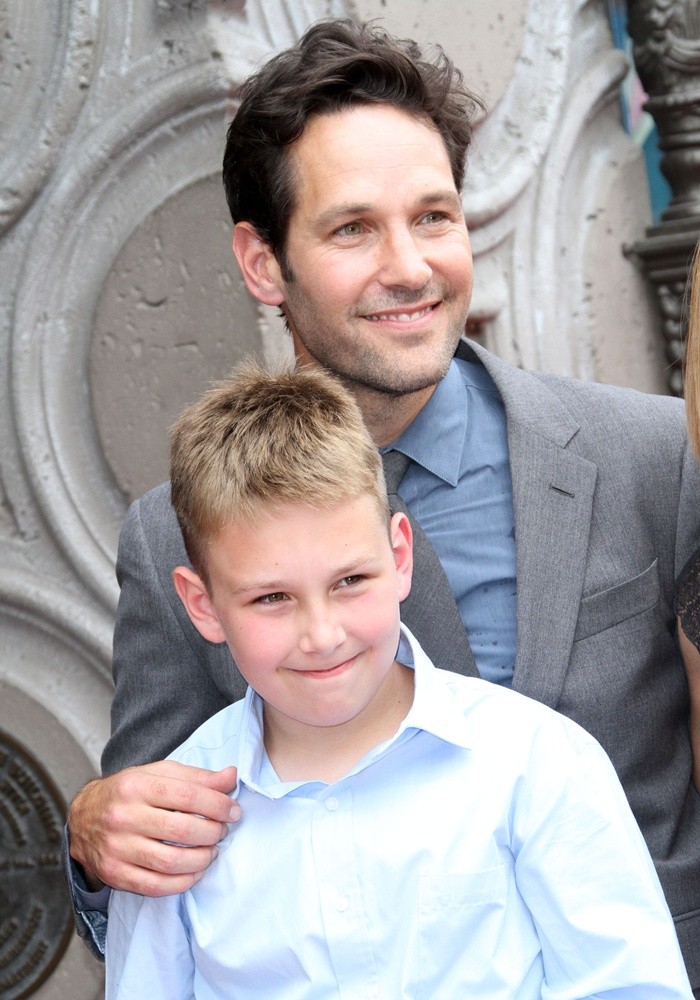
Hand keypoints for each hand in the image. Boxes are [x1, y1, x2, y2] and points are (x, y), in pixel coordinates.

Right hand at [68, 760, 240, 895]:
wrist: (83, 817)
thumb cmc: (129, 792)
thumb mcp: (159, 774)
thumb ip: (196, 777)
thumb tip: (231, 776)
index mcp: (136, 786)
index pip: (187, 795)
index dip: (217, 805)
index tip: (233, 811)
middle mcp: (123, 817)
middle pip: (181, 831)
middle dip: (212, 833)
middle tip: (222, 831)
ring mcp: (116, 848)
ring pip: (170, 862)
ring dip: (201, 859)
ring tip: (211, 851)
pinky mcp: (115, 874)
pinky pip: (155, 886)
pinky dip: (183, 882)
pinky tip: (194, 871)